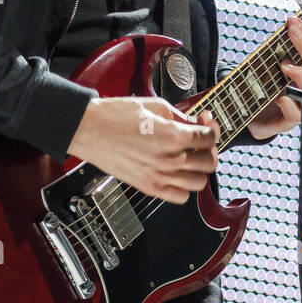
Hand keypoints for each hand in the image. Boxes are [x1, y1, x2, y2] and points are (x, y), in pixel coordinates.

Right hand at [67, 95, 219, 204]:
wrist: (89, 130)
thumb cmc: (116, 115)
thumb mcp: (155, 106)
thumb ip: (181, 117)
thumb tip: (196, 124)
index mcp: (172, 135)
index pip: (209, 138)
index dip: (211, 128)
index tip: (205, 124)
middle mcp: (169, 159)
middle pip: (209, 162)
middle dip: (208, 148)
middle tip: (199, 140)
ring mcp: (159, 177)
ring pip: (199, 182)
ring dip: (198, 169)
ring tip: (189, 157)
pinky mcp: (149, 188)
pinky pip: (181, 197)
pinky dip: (184, 187)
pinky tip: (176, 173)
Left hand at [246, 15, 301, 140]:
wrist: (256, 116)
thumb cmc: (271, 88)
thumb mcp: (280, 64)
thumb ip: (290, 47)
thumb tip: (298, 21)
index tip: (295, 22)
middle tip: (292, 32)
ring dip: (300, 76)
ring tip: (286, 65)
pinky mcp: (290, 121)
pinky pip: (294, 115)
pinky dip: (288, 105)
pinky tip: (281, 97)